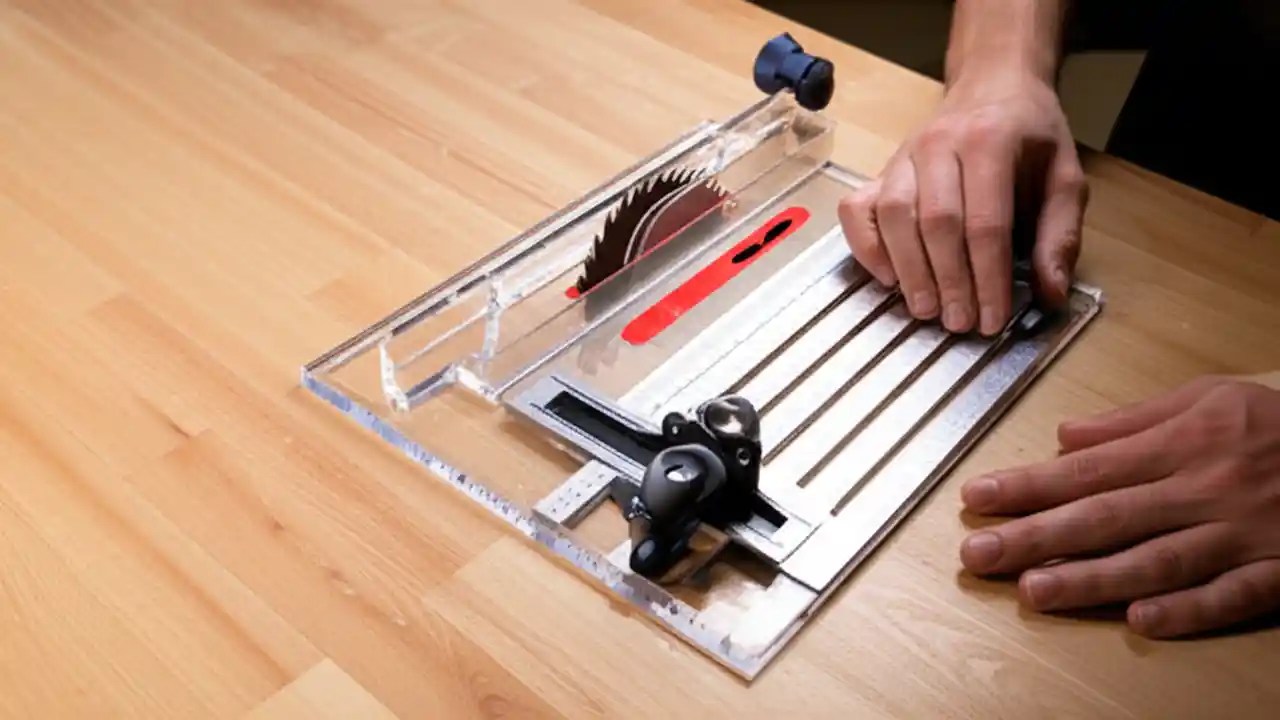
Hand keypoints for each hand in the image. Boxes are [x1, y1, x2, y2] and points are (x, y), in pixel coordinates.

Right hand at [837, 72, 1087, 334]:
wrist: (994, 84)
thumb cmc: (1030, 135)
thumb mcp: (1065, 177)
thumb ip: (1061, 235)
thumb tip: (1051, 294)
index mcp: (991, 141)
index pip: (986, 222)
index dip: (988, 277)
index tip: (993, 318)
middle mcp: (939, 144)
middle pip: (936, 222)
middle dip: (948, 280)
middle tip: (959, 322)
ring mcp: (903, 156)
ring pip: (894, 217)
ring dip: (909, 271)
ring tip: (926, 310)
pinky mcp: (880, 170)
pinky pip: (857, 211)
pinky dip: (866, 247)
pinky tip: (888, 277)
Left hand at [958, 376, 1279, 637]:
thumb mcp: (1209, 398)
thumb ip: (1134, 419)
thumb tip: (1065, 435)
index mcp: (1185, 441)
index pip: (1090, 468)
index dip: (1031, 485)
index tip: (978, 497)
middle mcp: (1207, 487)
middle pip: (1110, 515)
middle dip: (1038, 536)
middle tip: (979, 554)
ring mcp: (1245, 533)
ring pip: (1159, 560)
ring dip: (1094, 578)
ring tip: (1036, 590)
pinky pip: (1233, 594)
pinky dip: (1190, 609)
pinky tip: (1142, 620)